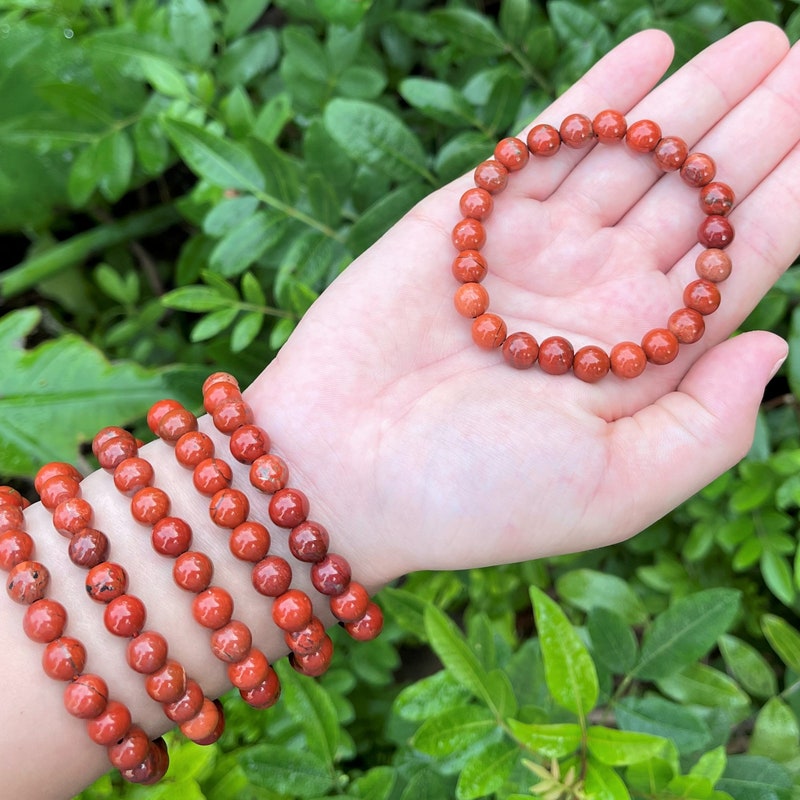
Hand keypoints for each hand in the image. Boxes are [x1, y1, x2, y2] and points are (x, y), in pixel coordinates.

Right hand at [246, 22, 799, 585]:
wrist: (338, 470)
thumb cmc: (471, 496)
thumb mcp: (612, 489)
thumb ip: (707, 426)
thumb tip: (774, 343)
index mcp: (640, 357)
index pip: (739, 262)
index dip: (797, 194)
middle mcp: (594, 296)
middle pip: (697, 198)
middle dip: (758, 129)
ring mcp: (533, 251)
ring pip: (631, 159)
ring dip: (694, 100)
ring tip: (758, 43)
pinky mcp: (469, 219)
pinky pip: (545, 142)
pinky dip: (596, 96)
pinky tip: (649, 52)